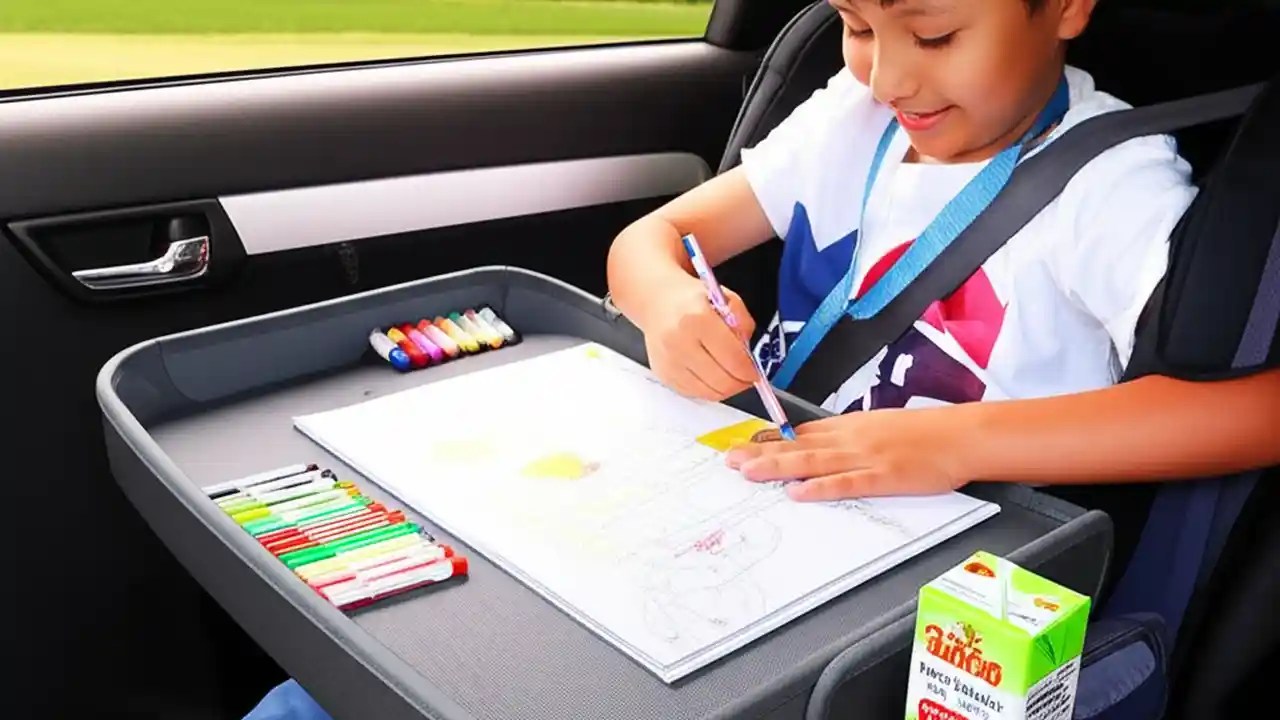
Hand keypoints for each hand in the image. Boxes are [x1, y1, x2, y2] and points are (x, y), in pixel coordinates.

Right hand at [640, 276, 758, 400]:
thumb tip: (749, 354)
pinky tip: (712, 375)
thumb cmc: (689, 299)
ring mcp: (669, 362)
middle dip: (741, 383)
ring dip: (726, 389)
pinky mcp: (664, 375)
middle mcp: (680, 342)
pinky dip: (708, 389)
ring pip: (709, 392)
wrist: (656, 302)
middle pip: (722, 381)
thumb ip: (743, 323)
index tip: (755, 371)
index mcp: (697, 319)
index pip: (733, 358)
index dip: (749, 370)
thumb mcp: (724, 298)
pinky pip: (695, 393)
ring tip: (730, 376)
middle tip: (747, 377)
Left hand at [723, 406, 977, 499]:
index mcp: (848, 427)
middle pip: (797, 446)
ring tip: (748, 472)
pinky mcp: (883, 477)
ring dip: (778, 467)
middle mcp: (849, 439)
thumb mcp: (879, 426)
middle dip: (760, 454)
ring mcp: (865, 457)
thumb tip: (819, 443)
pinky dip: (820, 488)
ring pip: (813, 462)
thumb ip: (848, 436)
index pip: (799, 433)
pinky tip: (797, 492)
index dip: (767, 441)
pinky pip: (846, 483)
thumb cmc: (924, 433)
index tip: (740, 445)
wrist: (961, 435)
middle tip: (728, 460)